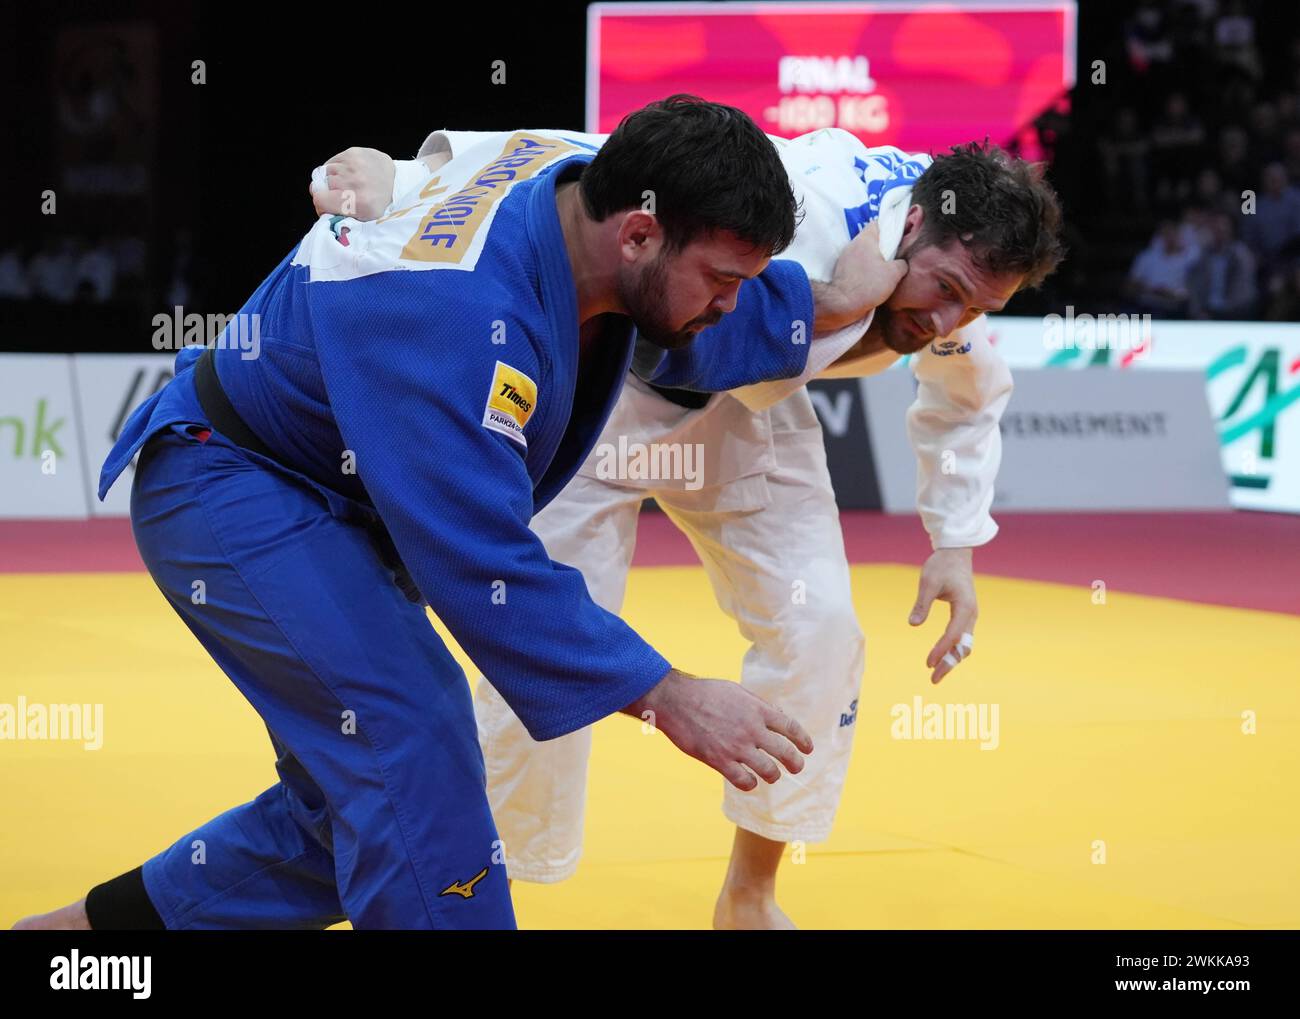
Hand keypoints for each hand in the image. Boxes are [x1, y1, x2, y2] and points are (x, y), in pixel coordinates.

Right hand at [309, 147, 394, 220]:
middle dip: (328, 192)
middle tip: (342, 195)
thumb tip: (322, 212)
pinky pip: (332, 161)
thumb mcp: (365, 219)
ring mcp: (352, 165)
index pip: (320, 200)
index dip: (321, 205)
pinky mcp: (353, 153)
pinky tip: (349, 173)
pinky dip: (336, 168)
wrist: (398, 182)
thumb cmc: (380, 202)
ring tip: (347, 184)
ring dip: (332, 179)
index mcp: (357, 202)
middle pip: (321, 186)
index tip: (327, 206)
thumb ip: (341, 217)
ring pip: (325, 172)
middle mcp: (353, 182)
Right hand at [623, 669, 812, 790]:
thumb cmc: (706, 693)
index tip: (808, 749)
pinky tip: (748, 780)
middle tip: (797, 767)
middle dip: (796, 763)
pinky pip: (744, 781)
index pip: (791, 728)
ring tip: (771, 775)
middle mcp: (752, 729)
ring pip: (768, 771)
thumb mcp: (738, 691)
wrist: (676, 701)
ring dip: (773, 775)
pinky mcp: (719, 761)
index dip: (804, 741)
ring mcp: (736, 747)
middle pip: (786, 753)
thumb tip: (778, 715)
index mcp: (758, 710)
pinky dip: (750, 783)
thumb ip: (759, 705)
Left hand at [813, 221, 908, 335]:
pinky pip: (857, 265)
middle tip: (894, 255)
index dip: (889, 227)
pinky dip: (865, 269)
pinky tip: (873, 279)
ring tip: (885, 270)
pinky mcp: (842, 271)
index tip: (898, 235)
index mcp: (865, 239)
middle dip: (883, 246)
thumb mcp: (894, 273)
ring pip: (864, 253)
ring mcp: (845, 258)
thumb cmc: (868, 285)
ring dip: (874, 259)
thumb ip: (901, 264)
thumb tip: (901, 264)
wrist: (842, 304)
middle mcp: (852, 245)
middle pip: (871, 239)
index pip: (877, 223)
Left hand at [909, 547, 977, 683]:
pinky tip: (941, 659)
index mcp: (965, 607)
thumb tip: (913, 624)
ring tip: (936, 674)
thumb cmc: (941, 566)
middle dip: (949, 663)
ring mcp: (969, 616)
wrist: (955, 554)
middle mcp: (971, 614)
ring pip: (964, 644)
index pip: (953, 635)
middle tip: (933, 679)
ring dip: (951, 660)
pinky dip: (952, 650)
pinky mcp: (964, 616)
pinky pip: (960, 638)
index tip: (927, 663)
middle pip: (963, 646)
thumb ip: (921, 603)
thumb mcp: (928, 582)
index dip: (940, 650)